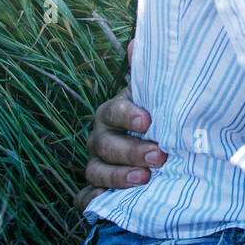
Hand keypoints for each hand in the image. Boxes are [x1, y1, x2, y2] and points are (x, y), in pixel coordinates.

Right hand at [72, 40, 166, 212]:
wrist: (157, 147)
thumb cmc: (157, 119)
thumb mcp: (157, 96)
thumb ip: (150, 74)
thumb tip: (138, 41)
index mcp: (113, 113)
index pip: (114, 111)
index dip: (128, 115)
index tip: (149, 121)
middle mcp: (100, 137)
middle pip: (104, 144)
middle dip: (131, 151)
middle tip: (159, 156)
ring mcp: (96, 164)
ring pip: (95, 171)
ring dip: (118, 176)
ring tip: (144, 180)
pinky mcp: (95, 190)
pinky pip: (84, 198)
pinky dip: (92, 200)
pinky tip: (107, 202)